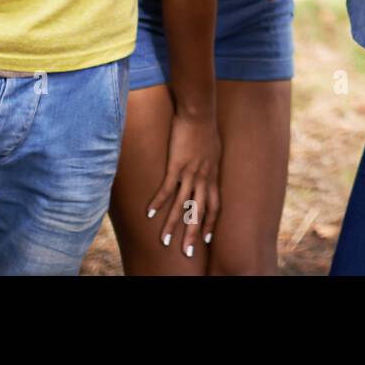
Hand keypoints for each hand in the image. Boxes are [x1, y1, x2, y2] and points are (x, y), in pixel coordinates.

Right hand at [146, 111, 221, 258]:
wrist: (200, 111)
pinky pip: (167, 188)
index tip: (207, 239)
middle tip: (186, 253)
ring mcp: (190, 172)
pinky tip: (149, 214)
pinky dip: (158, 202)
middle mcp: (204, 177)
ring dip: (173, 225)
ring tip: (165, 241)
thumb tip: (210, 168)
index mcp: (213, 174)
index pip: (214, 205)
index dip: (210, 223)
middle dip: (193, 234)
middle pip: (199, 212)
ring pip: (182, 205)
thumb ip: (211, 163)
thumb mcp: (214, 149)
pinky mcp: (177, 164)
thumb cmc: (206, 127)